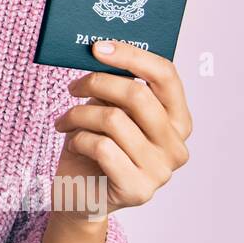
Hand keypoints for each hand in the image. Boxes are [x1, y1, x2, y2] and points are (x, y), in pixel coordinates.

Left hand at [50, 40, 192, 220]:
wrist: (82, 195)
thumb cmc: (97, 147)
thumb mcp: (110, 110)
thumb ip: (117, 87)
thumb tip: (102, 50)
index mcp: (177, 120)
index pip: (166, 76)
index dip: (131, 56)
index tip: (97, 48)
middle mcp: (176, 146)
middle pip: (137, 94)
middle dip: (96, 83)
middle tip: (73, 87)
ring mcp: (161, 171)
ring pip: (112, 119)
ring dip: (78, 114)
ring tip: (66, 121)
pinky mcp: (138, 190)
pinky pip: (101, 146)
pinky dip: (78, 139)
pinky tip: (74, 144)